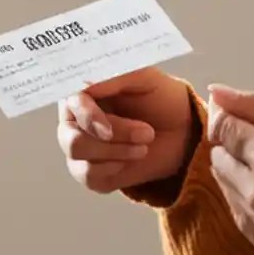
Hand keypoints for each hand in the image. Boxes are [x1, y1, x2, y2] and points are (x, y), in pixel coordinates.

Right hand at [58, 67, 195, 192]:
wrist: (182, 132)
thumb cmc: (160, 98)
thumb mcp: (146, 78)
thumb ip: (116, 77)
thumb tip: (87, 85)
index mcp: (84, 92)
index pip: (71, 103)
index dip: (87, 117)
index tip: (108, 131)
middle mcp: (74, 120)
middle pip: (72, 139)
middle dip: (112, 140)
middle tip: (147, 134)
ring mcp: (79, 149)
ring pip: (80, 158)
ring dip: (117, 153)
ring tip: (144, 146)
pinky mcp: (89, 174)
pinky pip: (89, 177)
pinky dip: (115, 170)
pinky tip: (131, 159)